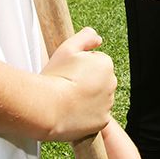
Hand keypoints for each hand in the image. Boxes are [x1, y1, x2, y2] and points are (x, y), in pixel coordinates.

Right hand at [40, 27, 116, 141]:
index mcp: (105, 63)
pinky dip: (87, 116)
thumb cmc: (56, 76)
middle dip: (86, 82)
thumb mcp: (67, 48)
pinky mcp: (102, 121)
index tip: (67, 73)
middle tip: (66, 86)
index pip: (95, 62)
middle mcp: (112, 83)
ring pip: (98, 99)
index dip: (78, 67)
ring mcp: (108, 104)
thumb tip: (97, 38)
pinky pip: (96, 116)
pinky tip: (73, 113)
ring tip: (68, 101)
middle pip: (98, 80)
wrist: (47, 107)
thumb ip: (85, 37)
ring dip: (87, 99)